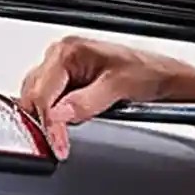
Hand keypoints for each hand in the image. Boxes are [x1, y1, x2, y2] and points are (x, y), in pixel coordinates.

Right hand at [16, 36, 194, 158]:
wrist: (160, 77)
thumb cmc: (146, 71)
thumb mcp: (118, 87)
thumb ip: (86, 101)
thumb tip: (59, 114)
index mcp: (70, 50)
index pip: (43, 91)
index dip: (48, 122)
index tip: (58, 143)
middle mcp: (61, 55)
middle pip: (34, 96)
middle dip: (46, 121)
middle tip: (60, 144)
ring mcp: (62, 69)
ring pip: (37, 100)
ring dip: (50, 120)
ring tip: (66, 134)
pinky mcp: (66, 82)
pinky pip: (49, 103)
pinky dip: (56, 117)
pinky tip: (70, 122)